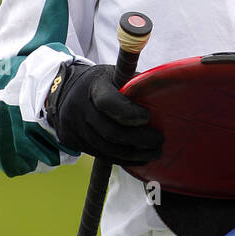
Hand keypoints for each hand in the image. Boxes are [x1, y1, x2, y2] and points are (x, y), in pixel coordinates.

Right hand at [45, 61, 163, 164]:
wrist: (67, 91)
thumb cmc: (104, 83)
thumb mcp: (117, 75)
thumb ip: (137, 85)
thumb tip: (167, 93)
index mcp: (93, 86)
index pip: (108, 103)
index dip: (130, 114)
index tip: (148, 118)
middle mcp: (79, 107)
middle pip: (110, 132)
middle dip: (139, 140)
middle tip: (159, 141)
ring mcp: (74, 127)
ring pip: (107, 149)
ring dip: (135, 155)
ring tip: (155, 152)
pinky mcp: (73, 142)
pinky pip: (101, 155)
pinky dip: (123, 159)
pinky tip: (140, 158)